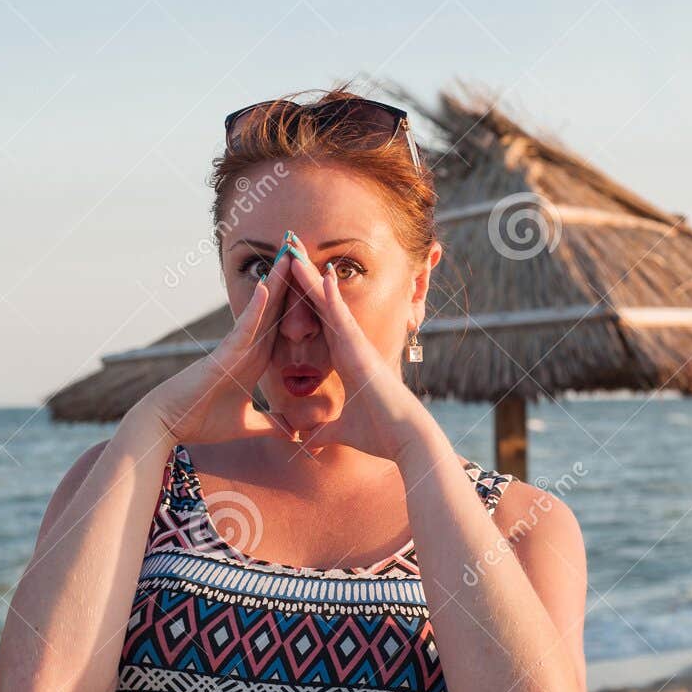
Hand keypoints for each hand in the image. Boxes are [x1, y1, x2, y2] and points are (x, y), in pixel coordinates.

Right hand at [137, 248, 297, 445]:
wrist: (170, 425)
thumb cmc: (201, 420)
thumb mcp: (247, 425)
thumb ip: (270, 424)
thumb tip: (292, 433)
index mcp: (254, 360)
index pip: (283, 326)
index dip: (300, 303)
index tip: (317, 284)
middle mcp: (246, 347)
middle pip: (275, 308)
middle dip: (290, 281)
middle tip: (305, 249)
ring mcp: (234, 347)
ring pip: (261, 309)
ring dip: (276, 282)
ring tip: (291, 253)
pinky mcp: (223, 354)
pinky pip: (243, 327)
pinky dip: (255, 308)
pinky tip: (267, 287)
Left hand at [278, 253, 436, 461]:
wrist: (403, 439)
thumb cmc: (378, 434)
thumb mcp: (339, 432)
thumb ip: (321, 432)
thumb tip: (304, 443)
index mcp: (344, 359)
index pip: (318, 323)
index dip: (303, 300)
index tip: (288, 280)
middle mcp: (349, 345)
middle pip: (321, 304)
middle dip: (303, 277)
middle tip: (288, 248)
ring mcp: (356, 344)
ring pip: (328, 303)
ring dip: (311, 276)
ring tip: (294, 250)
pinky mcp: (361, 350)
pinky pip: (343, 317)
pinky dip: (331, 296)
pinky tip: (320, 273)